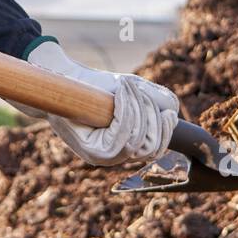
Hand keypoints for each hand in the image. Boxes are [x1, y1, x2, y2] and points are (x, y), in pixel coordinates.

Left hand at [25, 40, 177, 166]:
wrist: (66, 80)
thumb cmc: (99, 87)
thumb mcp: (136, 91)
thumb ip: (158, 100)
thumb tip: (171, 113)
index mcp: (127, 145)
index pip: (157, 149)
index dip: (166, 129)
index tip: (166, 110)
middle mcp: (116, 157)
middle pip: (151, 146)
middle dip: (150, 114)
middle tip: (135, 88)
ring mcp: (103, 158)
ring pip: (137, 141)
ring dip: (137, 108)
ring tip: (126, 86)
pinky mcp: (92, 153)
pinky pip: (121, 137)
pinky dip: (126, 111)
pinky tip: (121, 92)